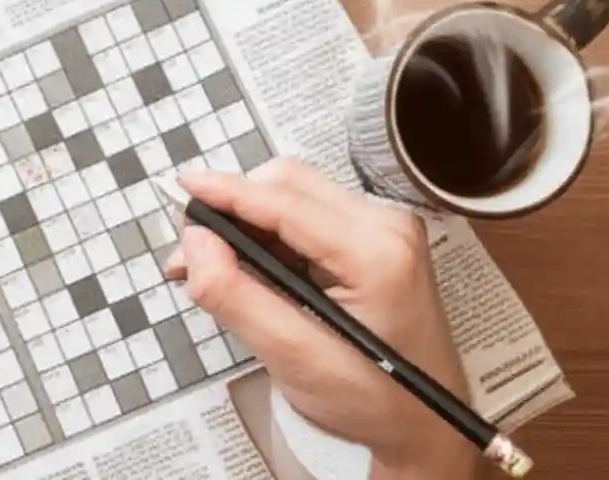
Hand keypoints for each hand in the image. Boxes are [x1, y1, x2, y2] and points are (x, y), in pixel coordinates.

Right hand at [165, 159, 475, 479]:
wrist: (426, 423)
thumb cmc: (374, 399)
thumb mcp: (291, 355)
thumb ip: (235, 295)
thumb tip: (195, 243)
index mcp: (376, 253)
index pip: (284, 201)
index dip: (226, 191)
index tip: (182, 185)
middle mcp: (388, 225)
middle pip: (289, 184)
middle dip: (233, 209)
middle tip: (195, 252)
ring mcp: (387, 228)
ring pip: (296, 195)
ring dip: (249, 222)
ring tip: (217, 266)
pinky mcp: (378, 237)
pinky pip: (310, 214)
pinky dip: (271, 233)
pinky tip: (252, 267)